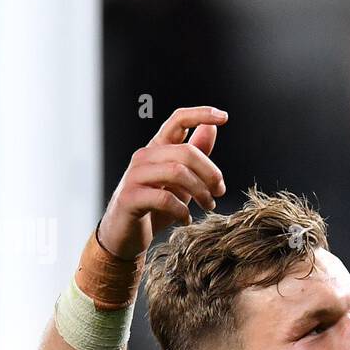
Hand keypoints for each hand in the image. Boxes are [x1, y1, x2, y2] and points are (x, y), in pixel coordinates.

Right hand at [98, 105, 228, 257]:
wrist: (126, 235)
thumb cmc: (155, 207)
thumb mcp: (181, 180)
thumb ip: (195, 154)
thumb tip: (211, 127)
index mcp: (157, 148)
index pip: (177, 120)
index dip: (200, 114)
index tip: (224, 117)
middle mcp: (144, 157)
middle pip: (185, 152)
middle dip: (210, 172)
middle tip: (219, 191)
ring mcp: (135, 176)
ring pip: (177, 172)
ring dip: (200, 192)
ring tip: (208, 206)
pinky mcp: (130, 198)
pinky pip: (165, 199)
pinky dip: (182, 211)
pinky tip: (186, 220)